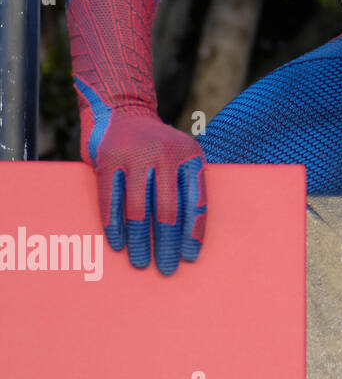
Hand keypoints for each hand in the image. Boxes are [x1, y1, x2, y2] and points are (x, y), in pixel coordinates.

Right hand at [90, 111, 206, 274]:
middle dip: (167, 243)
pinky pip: (111, 200)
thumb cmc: (157, 146)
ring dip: (140, 241)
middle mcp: (165, 155)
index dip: (194, 232)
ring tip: (141, 262)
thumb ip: (187, 186)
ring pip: (138, 209)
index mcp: (190, 157)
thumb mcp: (182, 157)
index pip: (196, 201)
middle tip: (166, 268)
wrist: (122, 110)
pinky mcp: (108, 159)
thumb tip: (190, 236)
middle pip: (168, 210)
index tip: (190, 257)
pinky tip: (118, 244)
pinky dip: (115, 225)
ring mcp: (135, 156)